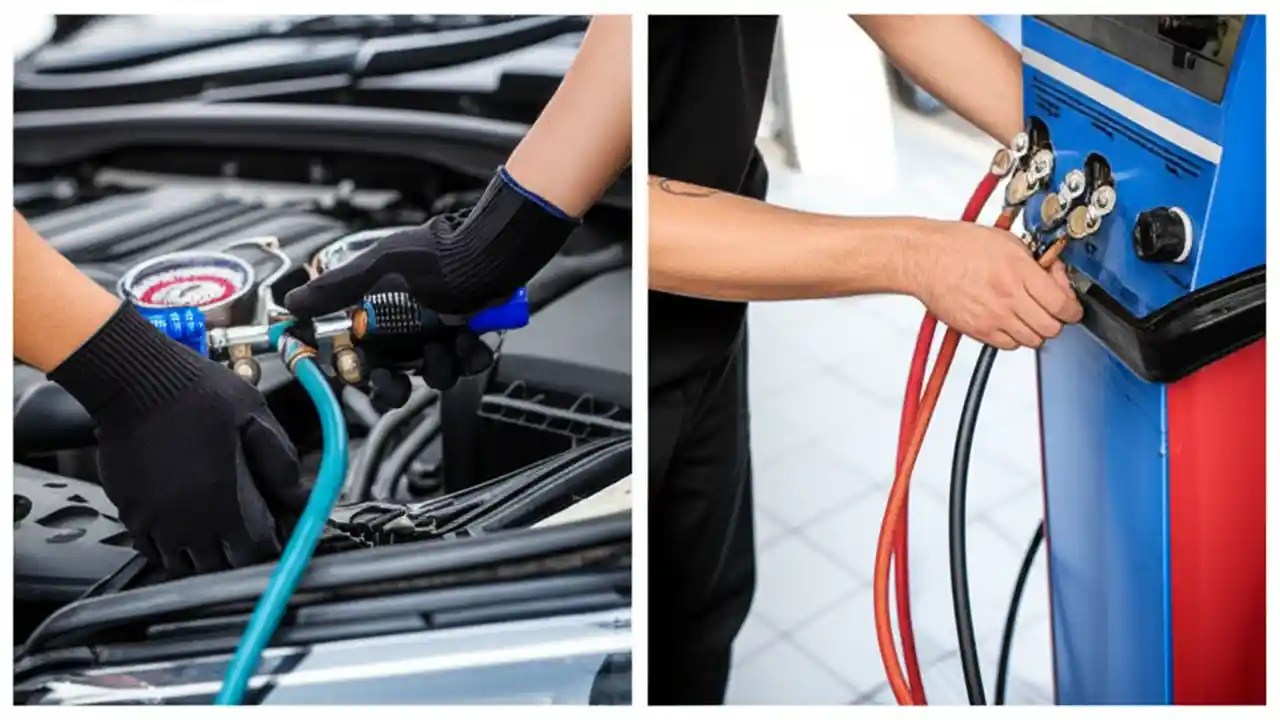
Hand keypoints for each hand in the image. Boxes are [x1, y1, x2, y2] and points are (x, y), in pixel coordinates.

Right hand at [51, 305, 305, 575]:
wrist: (138, 381)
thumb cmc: (197, 393)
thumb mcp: (255, 418)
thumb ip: (279, 462)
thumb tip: (301, 495)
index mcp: (224, 501)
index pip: (254, 553)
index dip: (269, 546)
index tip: (274, 533)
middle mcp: (187, 521)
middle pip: (218, 565)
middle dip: (236, 552)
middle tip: (245, 530)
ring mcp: (154, 521)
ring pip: (182, 562)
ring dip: (201, 553)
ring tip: (214, 529)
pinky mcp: (130, 512)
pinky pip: (150, 548)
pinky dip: (168, 545)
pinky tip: (181, 522)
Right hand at [283, 167, 575, 393]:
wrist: (481, 249)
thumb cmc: (430, 255)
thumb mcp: (377, 268)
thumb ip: (335, 289)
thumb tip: (291, 302)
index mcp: (382, 317)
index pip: (362, 359)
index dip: (361, 372)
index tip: (363, 373)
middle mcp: (410, 330)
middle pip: (397, 379)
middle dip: (396, 386)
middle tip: (399, 382)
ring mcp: (442, 336)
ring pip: (435, 376)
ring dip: (439, 366)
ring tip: (445, 342)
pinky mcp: (471, 338)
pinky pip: (470, 363)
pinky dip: (471, 356)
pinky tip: (470, 341)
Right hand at [910, 222, 1082, 348]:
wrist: (925, 259)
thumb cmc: (959, 246)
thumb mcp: (1007, 242)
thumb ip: (1036, 263)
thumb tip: (1055, 278)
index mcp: (1018, 272)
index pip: (1062, 305)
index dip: (1073, 309)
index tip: (1071, 307)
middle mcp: (1007, 298)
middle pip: (1051, 327)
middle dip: (1056, 319)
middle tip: (1050, 309)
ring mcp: (992, 317)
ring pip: (1032, 340)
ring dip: (1035, 329)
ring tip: (1027, 314)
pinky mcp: (978, 330)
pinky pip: (1009, 345)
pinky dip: (1014, 337)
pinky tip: (1008, 320)